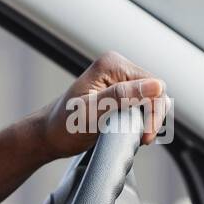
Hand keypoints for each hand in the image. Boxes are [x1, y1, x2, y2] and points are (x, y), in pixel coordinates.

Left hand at [35, 51, 169, 159]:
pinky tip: (134, 131)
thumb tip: (156, 86)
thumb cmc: (62, 125)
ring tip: (137, 136)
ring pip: (150, 99)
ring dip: (148, 119)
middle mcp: (116, 68)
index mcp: (111, 65)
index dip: (154, 111)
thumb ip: (122, 97)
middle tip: (142, 138)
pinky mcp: (118, 93)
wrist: (48, 136)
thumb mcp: (92, 112)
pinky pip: (141, 104)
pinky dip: (142, 119)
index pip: (153, 84)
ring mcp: (118, 80)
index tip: (146, 134)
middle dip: (152, 116)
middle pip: (154, 91)